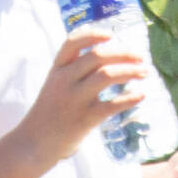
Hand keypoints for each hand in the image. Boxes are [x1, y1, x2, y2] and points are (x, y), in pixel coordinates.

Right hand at [6, 29, 146, 175]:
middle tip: (140, 57)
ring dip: (129, 71)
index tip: (111, 35)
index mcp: (57, 69)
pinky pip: (111, 105)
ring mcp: (74, 99)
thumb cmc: (50, 111)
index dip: (92, 34)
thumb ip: (75, 69)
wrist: (34, 142)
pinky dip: (129, 98)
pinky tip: (141, 95)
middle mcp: (65, 80)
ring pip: (106, 75)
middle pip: (96, 56)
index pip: (72, 42)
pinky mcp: (84, 119)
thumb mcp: (55, 83)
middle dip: (123, 53)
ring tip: (144, 73)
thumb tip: (108, 55)